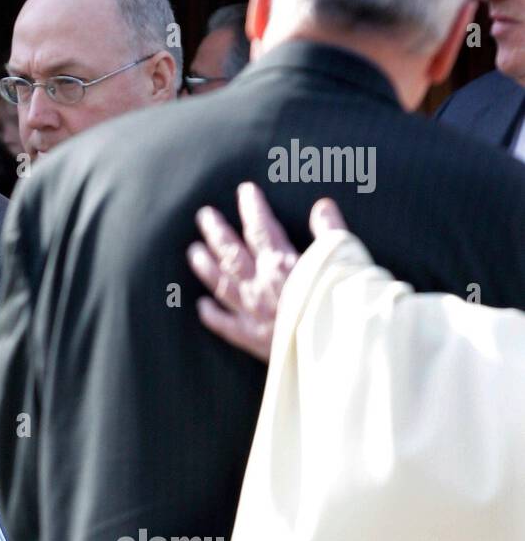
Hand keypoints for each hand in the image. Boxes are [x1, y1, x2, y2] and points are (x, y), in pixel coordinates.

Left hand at [187, 182, 346, 361]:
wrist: (342, 350)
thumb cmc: (346, 304)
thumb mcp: (346, 260)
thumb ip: (330, 232)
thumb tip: (322, 205)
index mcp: (282, 265)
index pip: (261, 229)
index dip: (252, 208)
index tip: (245, 190)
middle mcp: (260, 286)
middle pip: (232, 254)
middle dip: (217, 232)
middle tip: (204, 215)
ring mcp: (253, 313)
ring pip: (222, 286)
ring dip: (206, 268)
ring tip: (193, 251)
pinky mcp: (253, 340)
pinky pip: (226, 326)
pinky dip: (213, 316)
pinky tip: (202, 307)